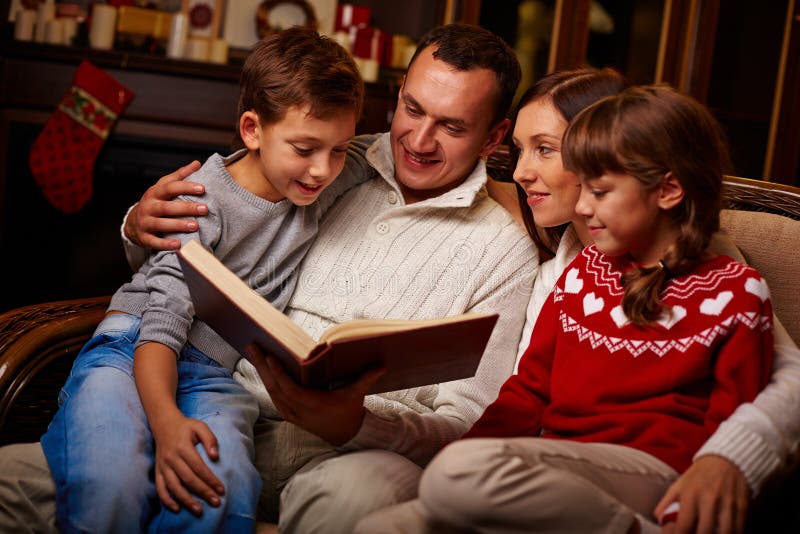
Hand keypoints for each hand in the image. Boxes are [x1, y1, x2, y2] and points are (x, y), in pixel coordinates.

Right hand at [125, 160, 207, 249]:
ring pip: (161, 224)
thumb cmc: (156, 201)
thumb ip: (180, 176)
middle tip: (204, 209)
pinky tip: (179, 245)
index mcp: (155, 193)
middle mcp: (148, 207)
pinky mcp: (144, 238)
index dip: (186, 187)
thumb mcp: (164, 186)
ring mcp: (145, 223)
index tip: (203, 188)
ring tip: (195, 226)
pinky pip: (154, 242)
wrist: (134, 221)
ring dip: (178, 225)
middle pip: (167, 207)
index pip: (170, 187)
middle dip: (186, 208)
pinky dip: (165, 244)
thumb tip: (197, 163)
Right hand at [151, 412, 224, 515]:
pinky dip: (167, 500)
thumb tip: (215, 456)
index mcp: (182, 447)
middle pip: (188, 479)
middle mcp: (171, 458)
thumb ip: (210, 439)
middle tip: (216, 502)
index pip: (199, 467)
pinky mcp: (158, 471)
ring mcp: (163, 466)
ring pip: (174, 487)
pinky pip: (160, 488)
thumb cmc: (186, 427)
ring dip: (186, 500)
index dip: (210, 479)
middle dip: (203, 492)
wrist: (163, 424)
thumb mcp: (200, 426)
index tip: (221, 490)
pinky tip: (177, 508)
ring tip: (199, 510)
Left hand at [248, 346, 383, 444]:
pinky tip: (261, 366)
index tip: (270, 356)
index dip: (279, 374)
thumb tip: (382, 364)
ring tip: (253, 351)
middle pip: (275, 387)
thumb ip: (366, 378)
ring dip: (261, 371)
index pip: (290, 389)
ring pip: (271, 391)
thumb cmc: (349, 410)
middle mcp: (299, 411)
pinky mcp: (288, 414)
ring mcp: (291, 414)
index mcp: (314, 404)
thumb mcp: (356, 394)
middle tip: (252, 345)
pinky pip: (273, 396)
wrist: (343, 435)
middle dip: (262, 366)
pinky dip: (266, 380)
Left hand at [654, 455, 748, 533]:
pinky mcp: (742, 507)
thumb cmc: (698, 476)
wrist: (726, 461)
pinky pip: (739, 530)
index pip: (684, 526)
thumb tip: (658, 521)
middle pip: (705, 533)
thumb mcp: (678, 486)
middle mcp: (709, 500)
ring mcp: (728, 504)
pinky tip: (723, 533)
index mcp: (690, 495)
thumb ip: (666, 504)